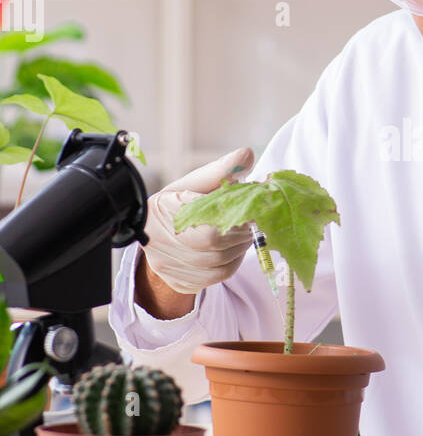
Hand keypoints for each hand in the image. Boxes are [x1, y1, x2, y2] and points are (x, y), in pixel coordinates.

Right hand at [140, 146, 255, 294]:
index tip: (252, 211)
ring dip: (239, 250)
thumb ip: (222, 169)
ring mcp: (168, 265)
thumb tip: (247, 154)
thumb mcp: (196, 182)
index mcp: (164, 209)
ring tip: (245, 235)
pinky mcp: (179, 281)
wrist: (154, 233)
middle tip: (254, 223)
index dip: (235, 217)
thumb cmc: (180, 202)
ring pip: (217, 264)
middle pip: (213, 244)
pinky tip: (234, 251)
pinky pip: (214, 278)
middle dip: (241, 233)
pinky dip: (231, 264)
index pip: (207, 219)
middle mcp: (160, 240)